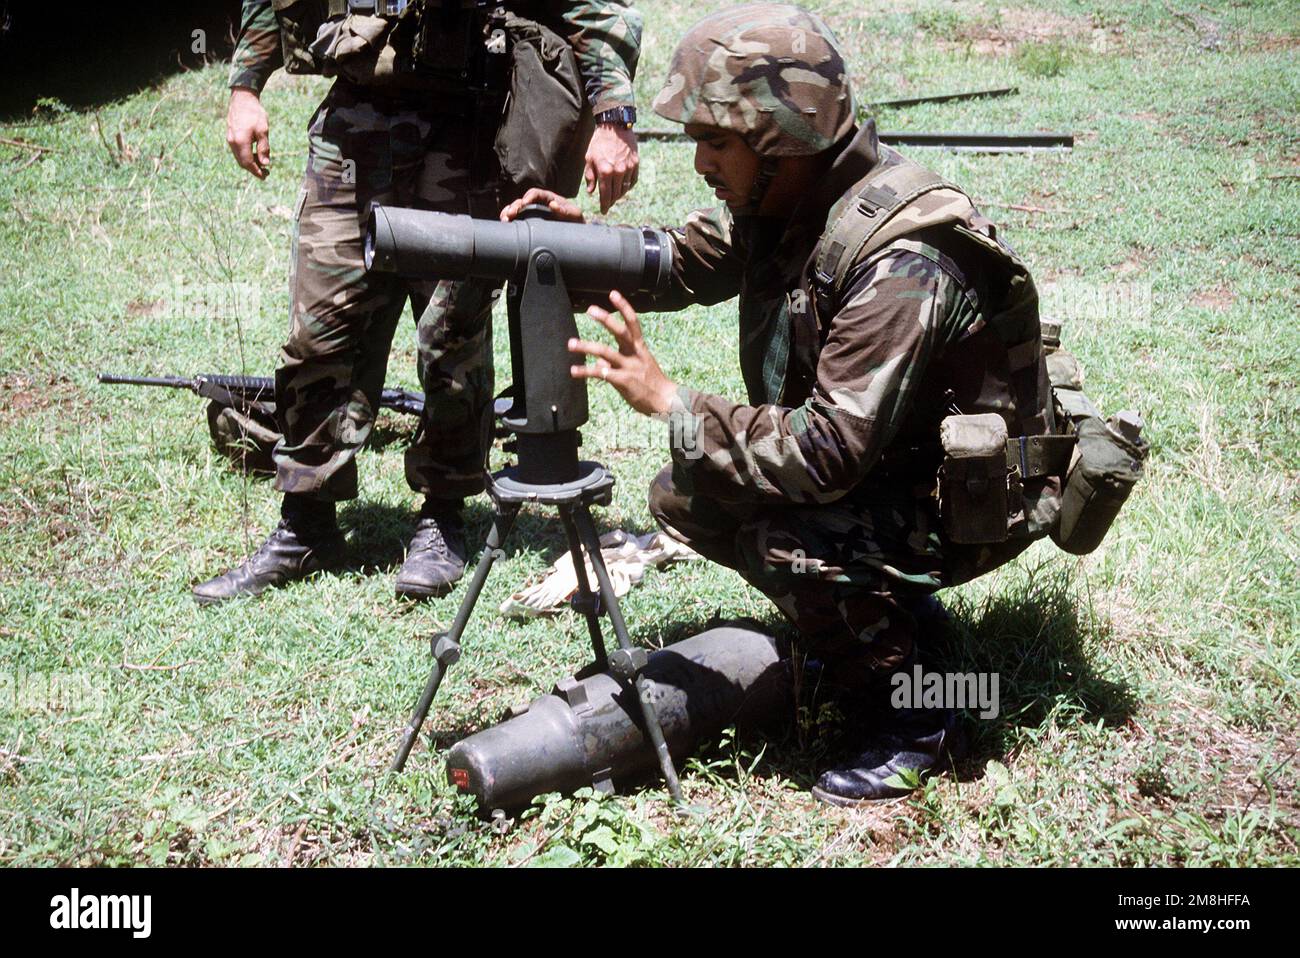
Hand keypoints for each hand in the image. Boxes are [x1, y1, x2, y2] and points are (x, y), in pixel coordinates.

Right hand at [226, 88, 270, 178]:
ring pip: (239, 157)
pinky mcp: (230, 135)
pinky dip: (245, 155)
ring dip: (249, 162)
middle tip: (266, 172)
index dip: (256, 171)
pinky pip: (237, 151)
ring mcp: (230, 138)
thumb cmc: (254, 113)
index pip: (247, 163)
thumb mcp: (263, 131)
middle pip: (242, 162)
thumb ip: (264, 148)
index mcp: (240, 142)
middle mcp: (232, 142)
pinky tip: (254, 153)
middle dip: (253, 169)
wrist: (242, 98)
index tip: (265, 176)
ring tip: (261, 162)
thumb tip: (265, 163)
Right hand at [499, 188, 584, 222]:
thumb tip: (553, 205)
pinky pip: (516, 218)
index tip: (525, 203)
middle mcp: (538, 204)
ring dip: (509, 212)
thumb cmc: (576, 222)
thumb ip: (566, 211)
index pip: (536, 193)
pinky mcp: (529, 222)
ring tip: (505, 219)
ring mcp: (533, 213)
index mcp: (548, 198)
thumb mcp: (575, 216)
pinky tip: (505, 223)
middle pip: (523, 200)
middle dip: (515, 205)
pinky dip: (509, 219)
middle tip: (511, 214)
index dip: (529, 197)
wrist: (575, 235)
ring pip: (517, 208)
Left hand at [569, 290, 675, 415]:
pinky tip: (575, 371)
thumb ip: (618, 361)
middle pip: (620, 331)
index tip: (613, 293)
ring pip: (605, 352)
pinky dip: (587, 371)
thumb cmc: (651, 384)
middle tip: (590, 310)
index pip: (632, 322)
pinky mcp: (624, 381)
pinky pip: (602, 374)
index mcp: (640, 348)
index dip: (624, 307)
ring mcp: (629, 367)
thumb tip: (599, 361)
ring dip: (586, 347)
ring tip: (571, 344)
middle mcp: (635, 354)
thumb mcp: (639, 367)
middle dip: (605, 319)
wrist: (665, 401)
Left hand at [584, 124, 638, 213]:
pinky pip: (633, 180)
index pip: (605, 195)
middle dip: (611, 201)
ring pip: (625, 189)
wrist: (615, 125)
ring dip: (620, 195)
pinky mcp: (636, 163)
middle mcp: (618, 171)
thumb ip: (590, 176)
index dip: (604, 205)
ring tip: (614, 196)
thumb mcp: (589, 158)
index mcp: (605, 171)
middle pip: (616, 194)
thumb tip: (591, 192)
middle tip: (608, 204)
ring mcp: (629, 168)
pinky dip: (628, 186)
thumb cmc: (599, 141)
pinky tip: (623, 186)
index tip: (603, 211)